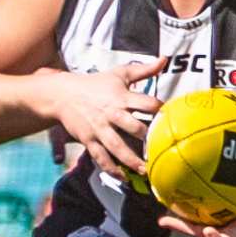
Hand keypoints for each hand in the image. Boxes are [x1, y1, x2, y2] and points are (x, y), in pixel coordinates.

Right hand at [46, 58, 166, 179]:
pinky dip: (111, 168)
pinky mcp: (89, 140)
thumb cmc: (96, 84)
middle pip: (132, 126)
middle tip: (162, 150)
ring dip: (131, 160)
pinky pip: (100, 157)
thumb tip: (165, 59)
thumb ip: (144, 70)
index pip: (145, 103)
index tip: (172, 118)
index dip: (159, 109)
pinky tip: (123, 178)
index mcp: (121, 97)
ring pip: (117, 146)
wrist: (63, 94)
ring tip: (145, 171)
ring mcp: (99, 129)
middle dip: (147, 138)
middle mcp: (111, 113)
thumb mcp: (120, 74)